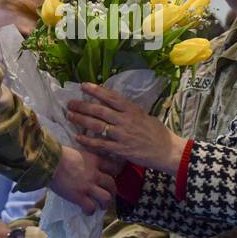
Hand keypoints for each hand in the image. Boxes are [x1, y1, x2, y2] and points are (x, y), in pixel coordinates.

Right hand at [49, 144, 115, 214]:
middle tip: (108, 194)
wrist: (48, 161)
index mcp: (94, 160)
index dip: (115, 173)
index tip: (111, 176)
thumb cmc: (58, 154)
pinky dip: (90, 211)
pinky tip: (86, 211)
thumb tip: (83, 164)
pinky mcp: (78, 197)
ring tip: (102, 206)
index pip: (113, 166)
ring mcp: (87, 186)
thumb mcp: (77, 152)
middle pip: (112, 184)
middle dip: (112, 191)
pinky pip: (90, 207)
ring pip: (106, 198)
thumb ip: (84, 159)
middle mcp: (94, 174)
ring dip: (105, 204)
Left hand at [68, 83, 187, 174]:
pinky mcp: (120, 149)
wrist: (166, 151)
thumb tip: (115, 105)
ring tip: (70, 116)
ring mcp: (122, 135)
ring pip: (97, 126)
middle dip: (82, 106)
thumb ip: (129, 111)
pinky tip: (78, 138)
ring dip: (81, 120)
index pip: (111, 97)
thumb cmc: (157, 133)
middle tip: (70, 103)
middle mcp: (125, 120)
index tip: (83, 85)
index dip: (96, 90)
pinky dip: (88, 141)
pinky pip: (100, 144)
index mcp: (132, 110)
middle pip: (99, 110)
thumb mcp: (145, 116)